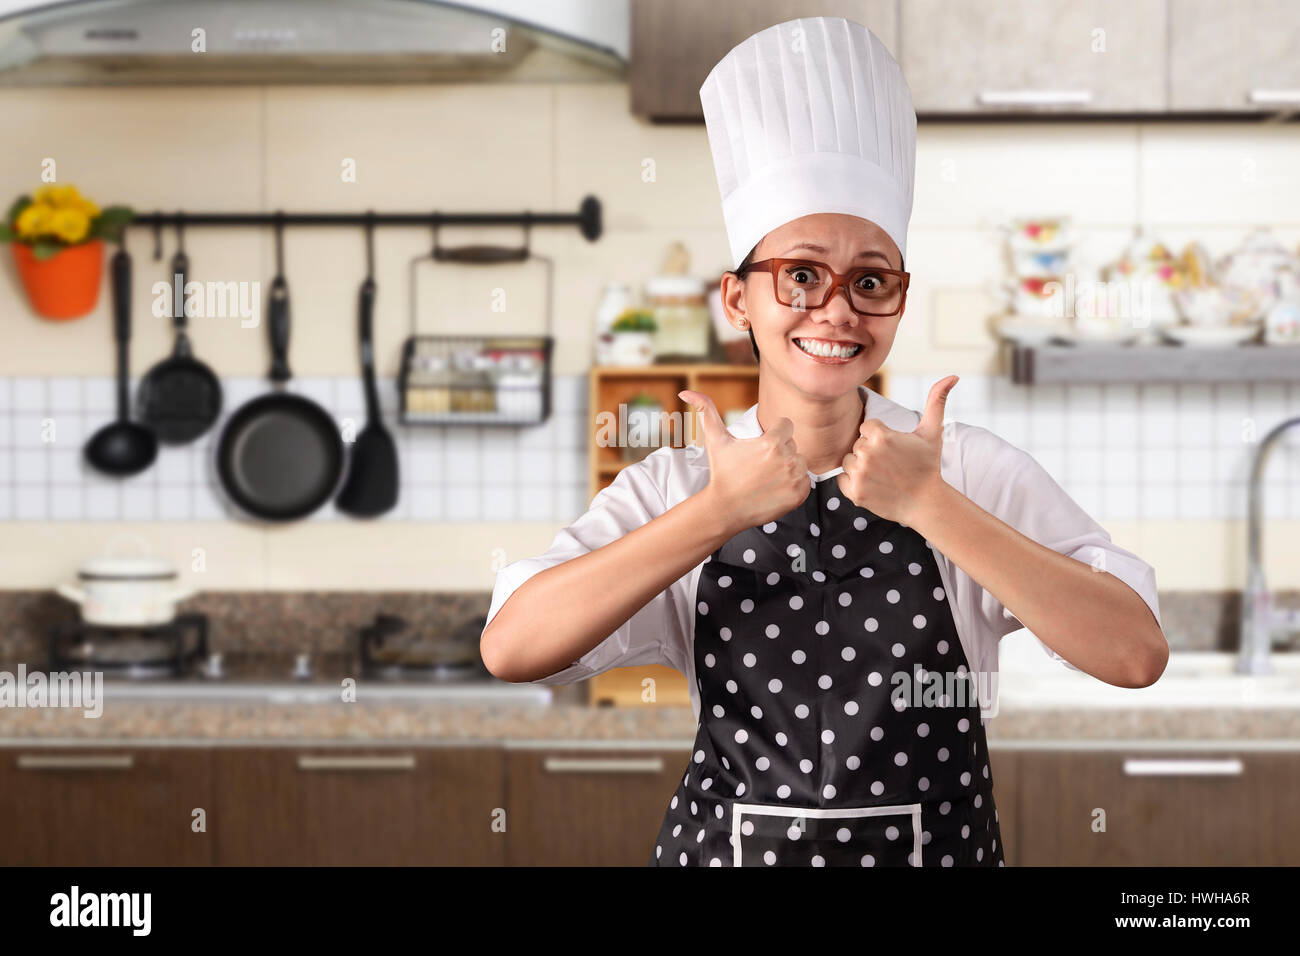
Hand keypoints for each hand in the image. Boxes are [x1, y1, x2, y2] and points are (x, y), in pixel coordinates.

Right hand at [680, 389, 808, 532]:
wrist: (725, 508)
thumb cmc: (721, 473)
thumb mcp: (715, 440)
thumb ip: (705, 411)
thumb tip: (685, 392)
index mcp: (772, 443)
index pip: (786, 425)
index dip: (774, 433)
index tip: (762, 446)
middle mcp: (788, 459)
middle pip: (792, 444)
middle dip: (779, 451)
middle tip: (760, 465)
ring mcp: (795, 478)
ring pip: (800, 462)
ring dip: (788, 467)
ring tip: (767, 476)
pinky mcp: (800, 494)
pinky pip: (806, 480)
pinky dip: (794, 484)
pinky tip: (775, 487)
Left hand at [838, 375, 957, 523]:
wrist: (925, 502)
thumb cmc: (928, 466)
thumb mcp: (932, 432)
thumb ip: (937, 400)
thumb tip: (953, 375)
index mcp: (881, 435)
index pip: (866, 428)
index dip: (880, 437)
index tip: (894, 449)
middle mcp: (867, 453)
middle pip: (857, 444)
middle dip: (870, 452)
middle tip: (890, 464)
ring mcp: (859, 474)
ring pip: (848, 461)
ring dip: (861, 466)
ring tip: (882, 474)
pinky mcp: (854, 492)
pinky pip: (842, 479)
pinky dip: (853, 482)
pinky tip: (873, 484)